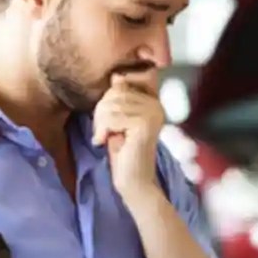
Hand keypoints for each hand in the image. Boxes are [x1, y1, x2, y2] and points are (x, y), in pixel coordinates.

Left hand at [93, 74, 165, 205]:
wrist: (132, 181)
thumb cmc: (122, 152)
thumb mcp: (117, 118)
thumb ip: (117, 98)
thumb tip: (116, 76)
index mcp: (152, 100)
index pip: (125, 80)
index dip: (110, 95)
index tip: (108, 118)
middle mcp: (156, 104)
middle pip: (117, 90)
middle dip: (101, 109)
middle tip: (102, 130)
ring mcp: (153, 113)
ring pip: (112, 103)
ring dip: (100, 121)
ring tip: (103, 136)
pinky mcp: (145, 124)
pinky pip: (113, 116)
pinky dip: (102, 129)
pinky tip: (105, 141)